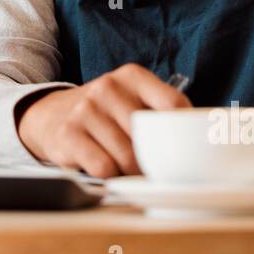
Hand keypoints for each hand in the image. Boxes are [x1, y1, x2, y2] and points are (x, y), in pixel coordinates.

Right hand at [16, 64, 191, 177]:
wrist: (50, 115)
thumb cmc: (104, 114)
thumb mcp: (132, 99)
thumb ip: (162, 112)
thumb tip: (204, 138)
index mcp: (131, 76)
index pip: (172, 105)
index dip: (182, 133)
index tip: (183, 148)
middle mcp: (107, 87)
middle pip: (149, 138)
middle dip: (154, 159)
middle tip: (151, 166)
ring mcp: (85, 110)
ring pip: (126, 158)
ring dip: (131, 171)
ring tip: (126, 168)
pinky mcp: (68, 134)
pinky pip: (103, 168)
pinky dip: (109, 176)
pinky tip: (104, 167)